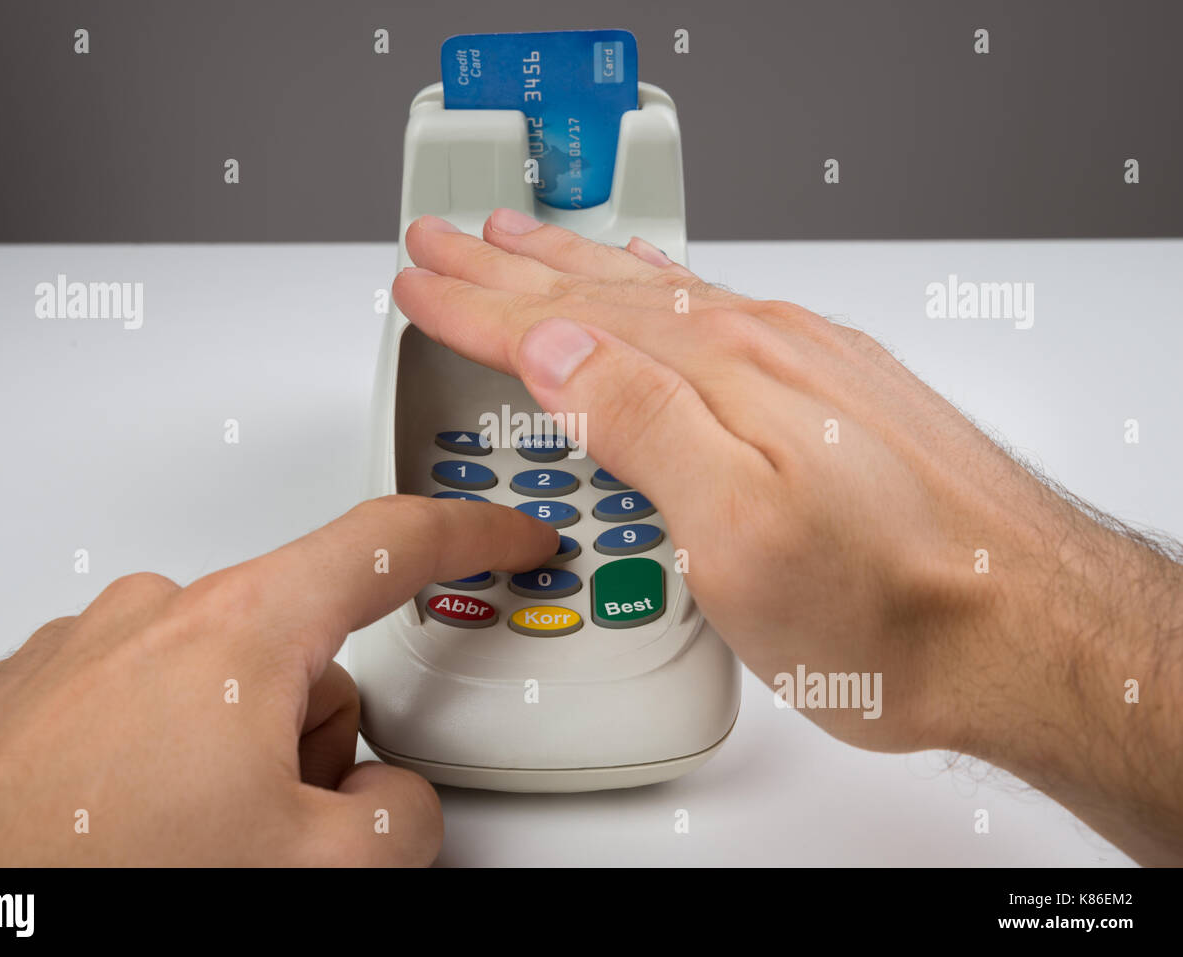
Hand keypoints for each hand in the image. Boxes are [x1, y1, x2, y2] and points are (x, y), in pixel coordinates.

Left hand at [0, 496, 556, 865]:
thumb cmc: (93, 880)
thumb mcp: (315, 868)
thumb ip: (401, 814)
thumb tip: (386, 799)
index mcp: (239, 630)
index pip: (392, 546)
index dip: (475, 535)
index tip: (514, 534)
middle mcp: (158, 614)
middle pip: (303, 653)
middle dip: (312, 740)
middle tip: (269, 828)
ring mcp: (89, 648)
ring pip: (222, 688)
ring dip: (232, 762)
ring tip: (180, 841)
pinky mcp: (37, 689)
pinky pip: (144, 705)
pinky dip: (160, 761)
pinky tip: (126, 830)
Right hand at [392, 208, 1182, 863]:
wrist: (1026, 630)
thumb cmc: (891, 605)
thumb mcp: (739, 535)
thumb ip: (646, 423)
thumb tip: (558, 347)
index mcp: (723, 378)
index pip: (566, 323)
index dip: (480, 305)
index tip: (421, 281)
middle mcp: (764, 353)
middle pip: (607, 292)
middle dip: (514, 265)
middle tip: (449, 242)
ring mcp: (802, 367)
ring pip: (661, 295)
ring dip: (578, 268)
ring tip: (526, 244)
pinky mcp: (831, 393)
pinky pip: (715, 313)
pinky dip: (656, 289)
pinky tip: (652, 283)